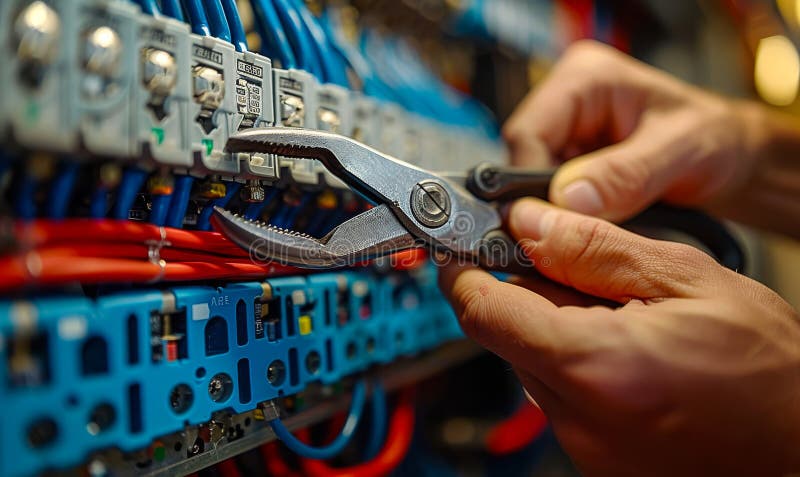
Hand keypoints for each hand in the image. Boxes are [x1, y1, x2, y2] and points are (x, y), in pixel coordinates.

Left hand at [439, 199, 799, 475]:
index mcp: (593, 364)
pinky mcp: (597, 458)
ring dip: (558, 326)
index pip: (483, 311)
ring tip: (626, 315)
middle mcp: (577, 416)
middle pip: (507, 334)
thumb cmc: (772, 375)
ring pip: (533, 361)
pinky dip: (578, 361)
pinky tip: (631, 349)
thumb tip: (531, 223)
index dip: (465, 271)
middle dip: (531, 292)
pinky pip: (560, 394)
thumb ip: (596, 250)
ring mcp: (584, 445)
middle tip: (582, 268)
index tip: (467, 247)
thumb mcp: (688, 281)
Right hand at [502, 40, 766, 222]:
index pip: (526, 132)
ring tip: (594, 227)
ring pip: (529, 180)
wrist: (729, 157)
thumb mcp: (678, 153)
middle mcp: (566, 100)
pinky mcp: (568, 159)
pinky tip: (592, 224)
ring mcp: (565, 132)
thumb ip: (624, 175)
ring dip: (557, 209)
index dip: (530, 182)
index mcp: (585, 77)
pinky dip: (566, 215)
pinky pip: (547, 193)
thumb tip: (568, 200)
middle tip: (577, 232)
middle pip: (523, 158)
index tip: (552, 223)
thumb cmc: (713, 139)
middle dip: (545, 198)